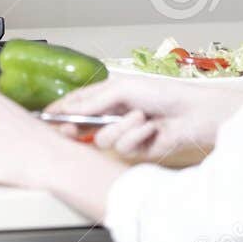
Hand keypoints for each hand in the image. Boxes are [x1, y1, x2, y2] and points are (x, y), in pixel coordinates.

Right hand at [43, 75, 242, 162]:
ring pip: (102, 141)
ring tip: (141, 118)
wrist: (196, 114)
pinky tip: (151, 129)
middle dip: (77, 127)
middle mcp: (113, 115)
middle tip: (72, 129)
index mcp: (107, 95)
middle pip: (82, 126)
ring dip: (122, 128)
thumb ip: (93, 101)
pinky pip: (123, 149)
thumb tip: (68, 109)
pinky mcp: (137, 152)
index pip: (76, 103)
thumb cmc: (165, 94)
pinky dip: (136, 137)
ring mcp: (124, 134)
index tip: (46, 117)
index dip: (60, 111)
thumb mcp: (123, 89)